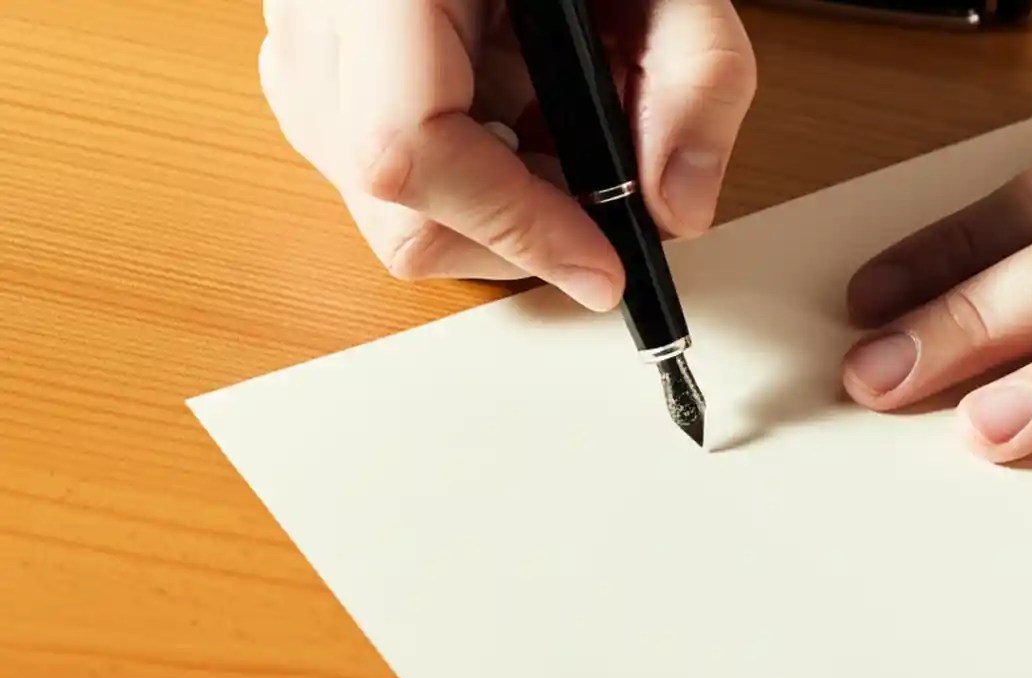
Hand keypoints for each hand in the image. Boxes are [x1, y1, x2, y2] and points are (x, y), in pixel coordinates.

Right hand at [258, 0, 755, 310]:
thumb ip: (697, 77)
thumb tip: (675, 208)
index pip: (409, 149)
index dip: (514, 229)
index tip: (602, 266)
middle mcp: (318, 19)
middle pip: (394, 208)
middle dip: (515, 232)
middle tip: (596, 202)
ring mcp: (301, 51)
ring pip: (385, 210)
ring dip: (495, 207)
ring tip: (559, 135)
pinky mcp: (315, 76)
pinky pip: (381, 176)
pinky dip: (469, 180)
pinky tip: (517, 118)